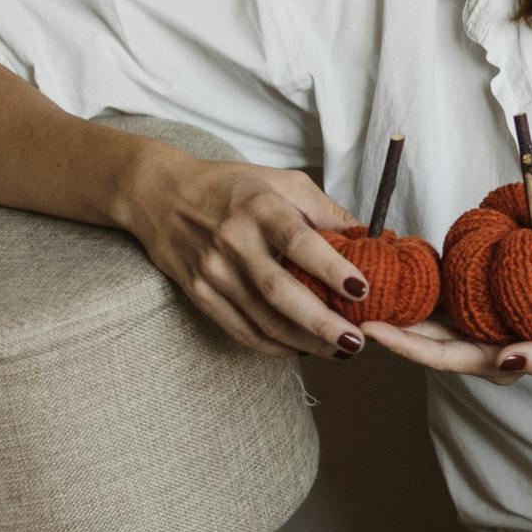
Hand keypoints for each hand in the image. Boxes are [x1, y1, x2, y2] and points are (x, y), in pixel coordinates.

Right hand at [117, 148, 371, 358]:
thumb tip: (371, 239)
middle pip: (280, 292)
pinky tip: (303, 350)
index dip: (332, 268)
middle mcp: (233, 241)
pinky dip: (275, 347)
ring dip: (305, 342)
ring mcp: (213, 272)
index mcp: (259, 208)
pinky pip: (242, 330)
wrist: (160, 195)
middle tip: (357, 340)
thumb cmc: (233, 187)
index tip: (362, 289)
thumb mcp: (282, 182)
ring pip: (263, 320)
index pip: (299, 242)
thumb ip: (326, 210)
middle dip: (322, 323)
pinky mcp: (200, 294)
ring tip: (341, 350)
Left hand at [360, 275, 531, 384]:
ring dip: (396, 302)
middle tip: (346, 305)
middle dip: (387, 323)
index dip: (406, 346)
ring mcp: (480, 316)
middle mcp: (481, 340)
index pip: (442, 357)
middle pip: (425, 336)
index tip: (370, 330)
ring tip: (358, 282)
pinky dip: (418, 280)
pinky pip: (446, 289)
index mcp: (497, 358)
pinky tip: (391, 263)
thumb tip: (505, 359)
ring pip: (430, 313)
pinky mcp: (482, 292)